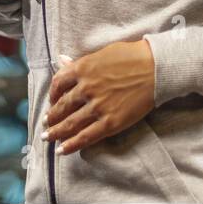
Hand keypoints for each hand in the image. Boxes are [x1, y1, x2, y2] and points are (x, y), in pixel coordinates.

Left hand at [42, 40, 155, 154]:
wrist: (156, 68)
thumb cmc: (131, 56)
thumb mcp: (102, 54)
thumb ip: (80, 62)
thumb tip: (62, 60)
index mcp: (83, 68)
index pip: (58, 83)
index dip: (52, 94)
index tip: (51, 101)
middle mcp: (86, 88)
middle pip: (61, 106)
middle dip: (51, 117)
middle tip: (45, 124)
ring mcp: (97, 106)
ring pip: (70, 123)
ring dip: (56, 132)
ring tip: (48, 138)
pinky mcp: (110, 122)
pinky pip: (86, 136)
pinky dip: (72, 144)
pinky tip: (62, 150)